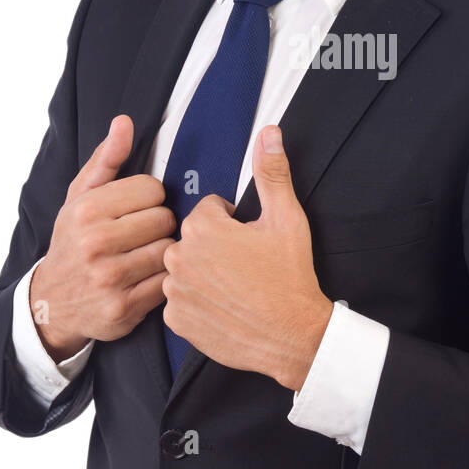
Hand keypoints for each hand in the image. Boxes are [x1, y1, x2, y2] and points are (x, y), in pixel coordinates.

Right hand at [30, 115, 176, 360]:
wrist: (51, 301)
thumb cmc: (73, 240)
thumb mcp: (80, 197)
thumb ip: (106, 160)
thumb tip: (124, 122)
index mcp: (87, 210)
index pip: (153, 189)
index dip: (149, 198)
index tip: (136, 209)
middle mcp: (95, 243)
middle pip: (165, 219)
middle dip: (158, 224)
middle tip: (143, 234)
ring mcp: (110, 278)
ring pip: (169, 250)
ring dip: (163, 252)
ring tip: (144, 254)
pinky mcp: (123, 309)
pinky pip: (166, 283)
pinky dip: (161, 279)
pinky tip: (145, 277)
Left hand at [161, 126, 333, 390]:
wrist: (293, 336)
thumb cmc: (290, 276)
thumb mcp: (286, 218)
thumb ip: (272, 172)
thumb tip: (269, 132)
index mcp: (203, 227)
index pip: (208, 210)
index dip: (232, 223)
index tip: (250, 240)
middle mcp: (180, 256)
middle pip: (192, 238)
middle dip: (214, 246)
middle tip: (245, 264)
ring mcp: (175, 291)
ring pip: (184, 269)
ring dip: (203, 273)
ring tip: (235, 287)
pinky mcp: (177, 320)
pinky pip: (180, 301)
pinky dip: (197, 303)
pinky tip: (224, 307)